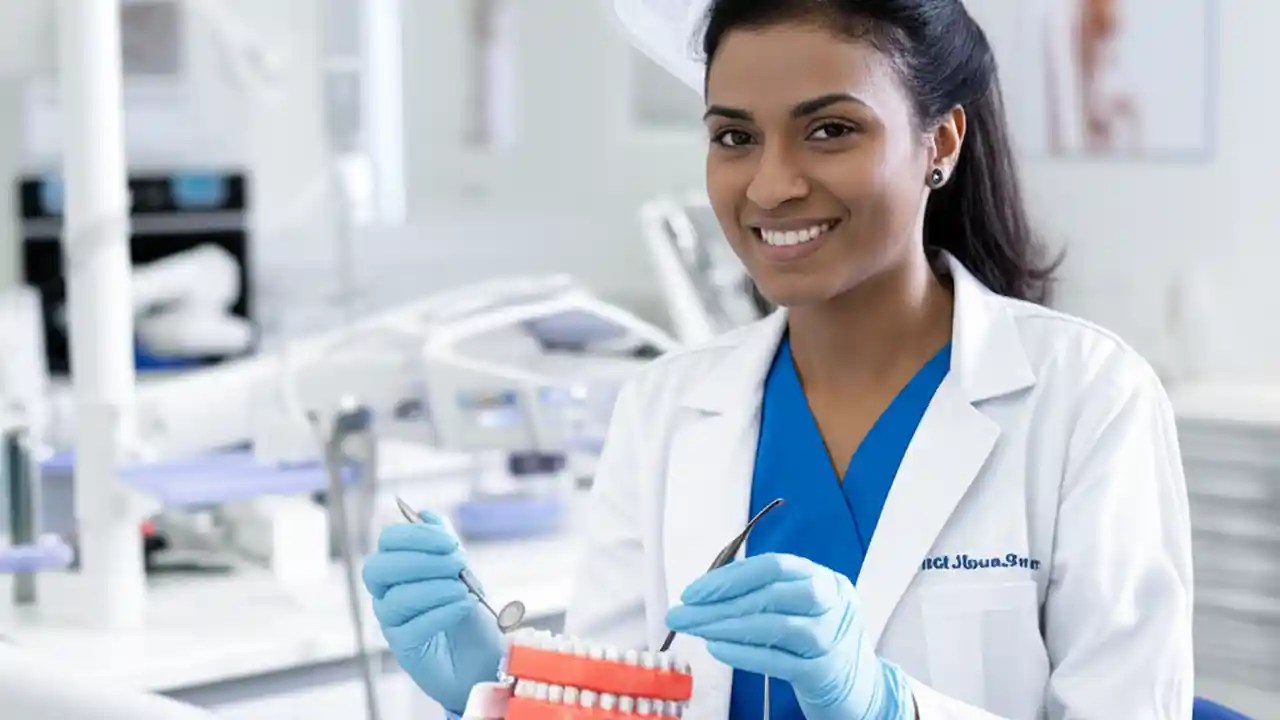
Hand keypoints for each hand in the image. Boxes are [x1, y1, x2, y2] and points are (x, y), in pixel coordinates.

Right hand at [363, 511, 503, 713]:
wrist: (485, 658)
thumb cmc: (469, 615)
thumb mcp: (462, 574)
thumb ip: (444, 545)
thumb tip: (427, 514)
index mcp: (399, 568)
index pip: (388, 541)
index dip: (415, 536)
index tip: (450, 541)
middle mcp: (388, 593)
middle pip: (379, 568)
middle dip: (421, 561)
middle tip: (457, 564)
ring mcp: (393, 623)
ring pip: (396, 599)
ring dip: (435, 588)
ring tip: (464, 589)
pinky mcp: (404, 649)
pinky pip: (411, 627)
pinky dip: (441, 612)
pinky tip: (463, 606)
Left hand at [665, 553, 914, 719]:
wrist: (861, 687)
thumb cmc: (819, 640)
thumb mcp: (801, 607)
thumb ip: (766, 594)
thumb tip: (707, 593)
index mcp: (826, 579)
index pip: (773, 566)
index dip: (729, 577)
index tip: (693, 591)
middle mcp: (834, 603)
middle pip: (771, 594)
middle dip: (719, 602)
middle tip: (681, 613)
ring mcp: (832, 638)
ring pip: (774, 626)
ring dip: (726, 626)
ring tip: (694, 630)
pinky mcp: (824, 672)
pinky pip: (778, 660)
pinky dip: (744, 653)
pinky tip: (716, 649)